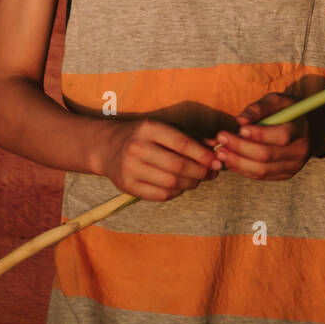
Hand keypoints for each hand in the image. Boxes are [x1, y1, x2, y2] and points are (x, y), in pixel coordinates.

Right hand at [97, 118, 220, 201]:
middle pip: (177, 166)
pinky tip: (181, 186)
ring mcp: (130, 168)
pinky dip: (176, 192)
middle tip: (212, 173)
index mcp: (148, 128)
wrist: (107, 147)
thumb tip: (217, 146)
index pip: (182, 143)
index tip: (217, 161)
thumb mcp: (164, 128)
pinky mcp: (127, 186)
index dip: (202, 155)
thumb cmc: (143, 135)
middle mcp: (137, 148)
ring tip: (198, 179)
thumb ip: (191, 136)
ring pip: (170, 183)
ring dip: (190, 183)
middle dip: (200, 172)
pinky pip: (160, 195)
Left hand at [202, 93, 311, 181]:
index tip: (240, 128)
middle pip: (267, 156)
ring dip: (237, 162)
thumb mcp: (279, 100)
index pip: (281, 137)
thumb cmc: (290, 111)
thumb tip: (240, 119)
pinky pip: (261, 176)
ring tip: (221, 152)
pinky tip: (230, 160)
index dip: (259, 134)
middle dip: (240, 148)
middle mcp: (299, 151)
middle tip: (221, 138)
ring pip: (262, 170)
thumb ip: (260, 107)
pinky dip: (243, 170)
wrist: (313, 131)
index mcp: (301, 130)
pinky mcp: (285, 175)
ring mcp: (293, 167)